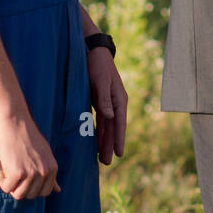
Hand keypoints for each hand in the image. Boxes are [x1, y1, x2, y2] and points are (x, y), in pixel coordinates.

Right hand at [0, 113, 60, 198]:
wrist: (15, 122)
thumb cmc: (26, 137)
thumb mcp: (44, 155)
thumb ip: (49, 172)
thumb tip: (58, 190)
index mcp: (53, 168)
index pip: (45, 191)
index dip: (32, 188)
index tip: (24, 179)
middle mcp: (45, 172)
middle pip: (31, 195)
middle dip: (20, 188)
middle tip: (14, 173)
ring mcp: (32, 173)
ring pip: (18, 194)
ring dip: (10, 185)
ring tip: (8, 169)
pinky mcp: (17, 173)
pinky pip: (7, 187)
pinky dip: (2, 180)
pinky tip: (3, 167)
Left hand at [87, 45, 127, 164]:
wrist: (93, 50)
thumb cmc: (97, 64)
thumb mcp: (100, 81)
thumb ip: (105, 99)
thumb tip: (110, 116)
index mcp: (119, 98)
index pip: (119, 123)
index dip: (119, 138)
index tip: (119, 153)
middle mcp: (116, 102)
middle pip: (114, 127)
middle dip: (111, 144)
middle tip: (108, 162)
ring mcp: (108, 102)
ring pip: (107, 126)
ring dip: (105, 141)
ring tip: (103, 157)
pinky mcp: (99, 100)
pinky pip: (101, 120)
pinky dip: (99, 131)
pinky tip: (96, 141)